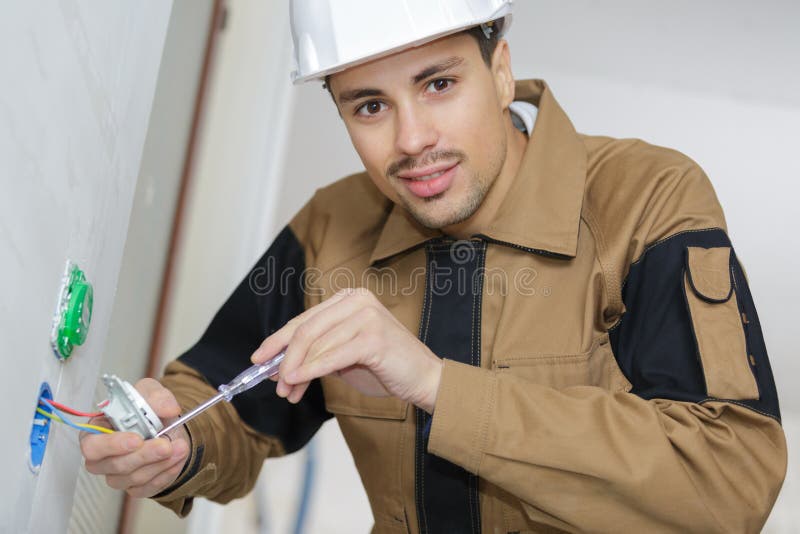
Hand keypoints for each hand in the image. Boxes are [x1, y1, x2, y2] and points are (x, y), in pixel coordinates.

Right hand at [80, 379, 190, 497]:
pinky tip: (177, 459)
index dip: (112, 445)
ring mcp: (117, 475)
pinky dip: (166, 474)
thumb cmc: (149, 411)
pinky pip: (148, 488)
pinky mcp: (135, 487)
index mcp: (97, 431)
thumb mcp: (152, 393)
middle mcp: (102, 458)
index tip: (136, 439)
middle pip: (115, 466)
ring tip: (180, 447)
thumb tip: (168, 407)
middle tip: (165, 445)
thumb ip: (157, 396)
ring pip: (134, 478)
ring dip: (160, 463)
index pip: (91, 446)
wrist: (168, 428)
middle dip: (144, 455)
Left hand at [252, 288, 442, 412]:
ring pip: (317, 344)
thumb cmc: (384, 367)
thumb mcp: (343, 357)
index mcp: (349, 298)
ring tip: (288, 391)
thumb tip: (278, 367)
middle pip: (306, 329)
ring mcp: (366, 316)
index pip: (305, 319)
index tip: (258, 358)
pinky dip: (311, 370)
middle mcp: (357, 300)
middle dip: (285, 358)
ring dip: (297, 371)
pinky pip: (332, 356)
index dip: (278, 340)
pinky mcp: (373, 337)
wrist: (423, 379)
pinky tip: (298, 381)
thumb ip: (316, 354)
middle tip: (273, 382)